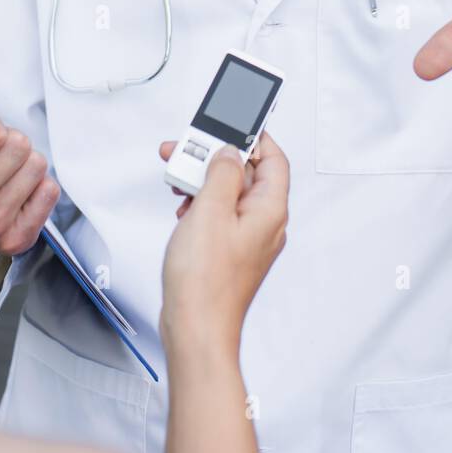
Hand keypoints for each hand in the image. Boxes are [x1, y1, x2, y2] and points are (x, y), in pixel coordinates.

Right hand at [159, 132, 288, 360]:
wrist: (195, 329)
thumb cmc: (205, 283)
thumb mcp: (210, 211)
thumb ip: (221, 173)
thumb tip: (228, 152)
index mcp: (269, 210)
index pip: (273, 159)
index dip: (254, 137)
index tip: (231, 122)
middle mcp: (264, 224)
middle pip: (247, 174)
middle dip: (215, 159)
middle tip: (188, 150)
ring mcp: (247, 240)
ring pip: (229, 195)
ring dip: (203, 182)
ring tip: (178, 180)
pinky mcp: (229, 252)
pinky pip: (220, 216)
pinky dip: (201, 205)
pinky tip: (183, 209)